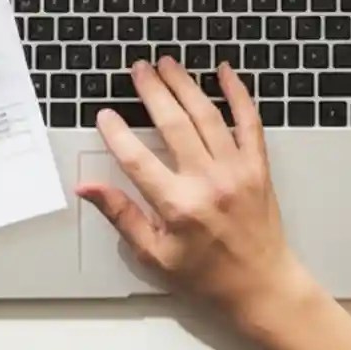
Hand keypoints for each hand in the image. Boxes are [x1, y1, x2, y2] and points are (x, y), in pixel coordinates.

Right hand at [77, 59, 350, 349]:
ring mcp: (237, 170)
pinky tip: (225, 72)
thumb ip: (122, 216)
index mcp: (178, 205)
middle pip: (173, 124)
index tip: (104, 115)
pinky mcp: (258, 166)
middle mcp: (208, 182)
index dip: (117, 133)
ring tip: (167, 64)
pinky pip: (249, 122)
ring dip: (185, 85)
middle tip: (138, 69)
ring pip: (207, 115)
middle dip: (152, 91)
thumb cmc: (207, 276)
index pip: (137, 159)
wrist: (262, 286)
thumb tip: (88, 188)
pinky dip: (238, 94)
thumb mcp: (155, 255)